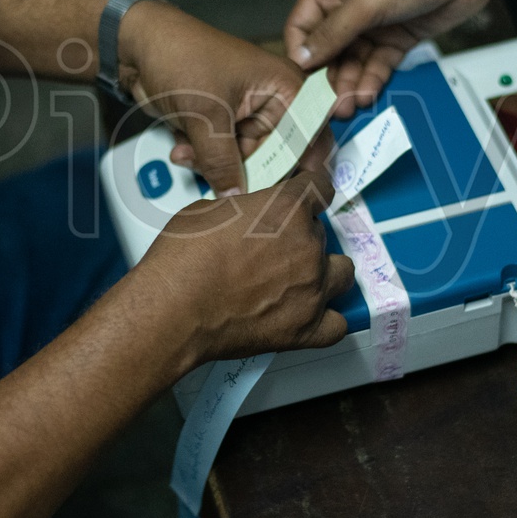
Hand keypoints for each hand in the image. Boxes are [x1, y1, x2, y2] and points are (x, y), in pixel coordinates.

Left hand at [119, 2, 314, 194]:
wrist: (137, 45)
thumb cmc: (180, 55)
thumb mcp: (206, 113)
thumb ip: (222, 161)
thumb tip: (236, 197)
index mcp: (285, 87)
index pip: (308, 136)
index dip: (300, 166)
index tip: (284, 193)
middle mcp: (271, 101)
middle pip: (274, 156)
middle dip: (240, 168)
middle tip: (217, 174)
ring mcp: (244, 113)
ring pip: (242, 160)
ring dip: (212, 162)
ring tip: (189, 151)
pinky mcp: (221, 123)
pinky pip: (220, 155)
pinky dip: (200, 156)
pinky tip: (181, 146)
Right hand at [140, 169, 354, 364]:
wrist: (174, 307)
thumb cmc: (183, 260)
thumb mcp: (209, 210)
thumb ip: (242, 210)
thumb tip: (244, 218)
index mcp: (287, 209)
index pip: (320, 188)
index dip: (311, 193)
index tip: (307, 199)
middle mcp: (307, 247)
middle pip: (324, 234)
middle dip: (303, 239)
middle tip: (276, 249)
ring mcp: (311, 290)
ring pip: (343, 274)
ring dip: (326, 273)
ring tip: (301, 279)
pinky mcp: (305, 329)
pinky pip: (337, 325)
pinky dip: (327, 320)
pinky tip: (311, 316)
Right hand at [284, 0, 494, 116]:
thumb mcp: (367, 2)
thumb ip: (333, 33)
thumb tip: (302, 57)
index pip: (302, 26)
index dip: (301, 55)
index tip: (302, 83)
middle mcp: (349, 6)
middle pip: (328, 51)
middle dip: (328, 78)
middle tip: (329, 105)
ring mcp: (374, 23)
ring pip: (353, 62)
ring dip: (350, 84)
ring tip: (349, 105)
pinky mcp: (396, 38)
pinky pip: (378, 64)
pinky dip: (373, 79)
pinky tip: (369, 93)